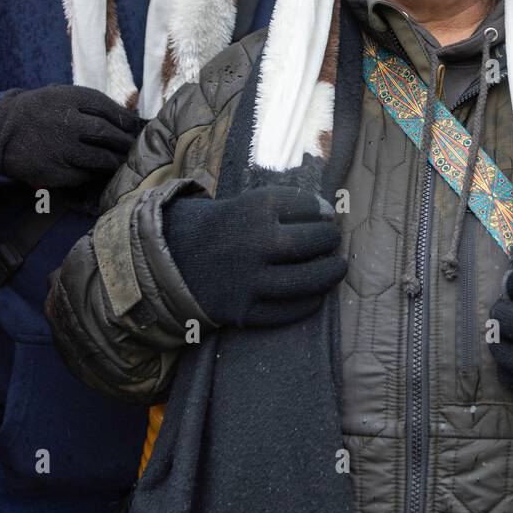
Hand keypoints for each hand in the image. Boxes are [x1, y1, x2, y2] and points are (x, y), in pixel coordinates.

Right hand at [0, 85, 144, 188]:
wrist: (3, 132)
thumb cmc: (41, 111)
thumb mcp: (61, 96)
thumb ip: (91, 104)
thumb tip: (126, 117)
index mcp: (69, 99)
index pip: (108, 109)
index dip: (124, 120)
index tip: (132, 127)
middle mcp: (67, 123)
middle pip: (106, 134)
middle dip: (123, 141)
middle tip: (131, 146)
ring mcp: (61, 149)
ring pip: (99, 158)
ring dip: (114, 160)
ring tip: (120, 160)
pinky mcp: (55, 171)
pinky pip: (84, 174)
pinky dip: (95, 172)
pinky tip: (99, 170)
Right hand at [163, 186, 347, 329]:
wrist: (176, 257)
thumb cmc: (225, 226)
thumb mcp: (250, 202)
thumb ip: (288, 205)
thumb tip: (330, 214)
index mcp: (258, 208)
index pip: (311, 208)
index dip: (324, 212)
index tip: (325, 216)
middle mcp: (256, 242)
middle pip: (315, 242)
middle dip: (331, 240)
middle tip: (333, 241)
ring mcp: (250, 279)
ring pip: (306, 281)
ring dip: (329, 274)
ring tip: (337, 268)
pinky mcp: (243, 309)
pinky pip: (288, 310)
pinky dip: (309, 302)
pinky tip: (316, 294)